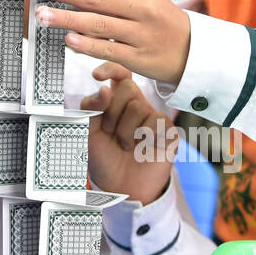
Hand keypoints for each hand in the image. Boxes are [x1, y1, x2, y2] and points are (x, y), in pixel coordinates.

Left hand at [27, 0, 190, 85]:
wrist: (193, 51)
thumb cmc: (159, 19)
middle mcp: (141, 8)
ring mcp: (140, 34)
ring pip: (98, 24)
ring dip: (66, 18)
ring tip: (41, 15)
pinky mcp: (138, 58)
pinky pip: (108, 50)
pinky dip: (87, 45)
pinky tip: (68, 40)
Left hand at [81, 62, 176, 205]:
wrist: (120, 186)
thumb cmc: (104, 156)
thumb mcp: (88, 131)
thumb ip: (92, 108)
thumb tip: (104, 88)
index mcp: (116, 100)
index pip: (119, 74)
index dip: (111, 68)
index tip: (96, 75)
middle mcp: (136, 104)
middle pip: (127, 88)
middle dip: (112, 112)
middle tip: (109, 132)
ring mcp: (152, 116)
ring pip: (138, 106)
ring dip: (125, 131)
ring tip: (125, 145)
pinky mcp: (167, 130)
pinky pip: (155, 121)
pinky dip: (144, 138)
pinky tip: (143, 149)